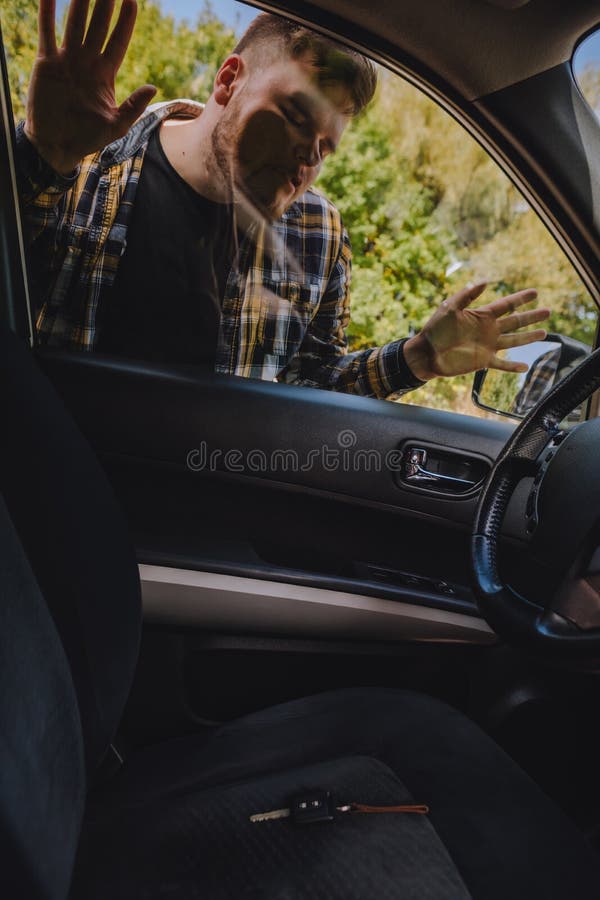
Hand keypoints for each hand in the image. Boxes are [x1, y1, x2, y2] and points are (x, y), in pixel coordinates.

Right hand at [24, 0, 156, 174]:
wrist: (57, 145)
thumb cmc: (87, 138)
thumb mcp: (115, 126)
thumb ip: (133, 107)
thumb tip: (153, 87)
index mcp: (105, 74)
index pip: (118, 41)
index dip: (125, 22)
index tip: (132, 1)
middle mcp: (87, 62)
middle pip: (98, 26)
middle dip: (104, 4)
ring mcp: (67, 60)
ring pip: (75, 23)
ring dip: (80, 2)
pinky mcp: (47, 62)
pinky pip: (47, 31)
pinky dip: (47, 12)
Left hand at [403, 282, 549, 380]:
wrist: (427, 353)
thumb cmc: (435, 329)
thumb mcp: (449, 308)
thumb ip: (466, 295)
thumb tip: (484, 281)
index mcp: (482, 315)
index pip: (507, 305)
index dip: (521, 299)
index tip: (535, 292)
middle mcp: (488, 330)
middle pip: (515, 321)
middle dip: (531, 316)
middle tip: (548, 311)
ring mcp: (487, 346)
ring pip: (513, 341)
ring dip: (528, 338)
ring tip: (545, 333)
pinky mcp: (483, 361)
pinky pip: (501, 365)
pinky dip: (512, 367)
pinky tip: (525, 367)